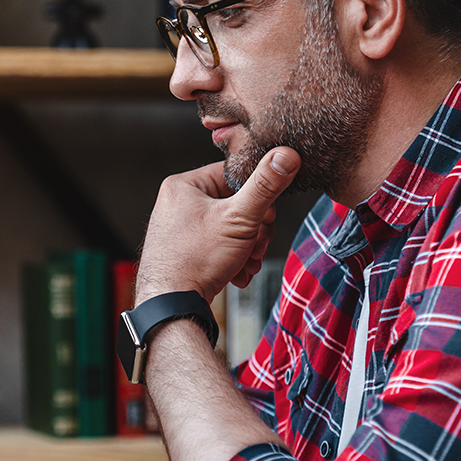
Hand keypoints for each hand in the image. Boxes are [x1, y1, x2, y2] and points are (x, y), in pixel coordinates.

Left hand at [137, 147, 299, 302]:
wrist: (173, 305)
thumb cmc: (196, 260)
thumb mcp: (240, 218)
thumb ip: (265, 186)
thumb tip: (286, 155)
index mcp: (184, 185)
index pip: (234, 175)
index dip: (258, 196)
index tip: (266, 216)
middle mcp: (177, 204)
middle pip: (235, 204)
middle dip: (255, 230)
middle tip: (255, 245)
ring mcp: (180, 229)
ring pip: (230, 228)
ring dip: (248, 248)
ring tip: (246, 263)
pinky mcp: (185, 251)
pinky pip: (218, 246)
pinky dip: (233, 260)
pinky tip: (237, 274)